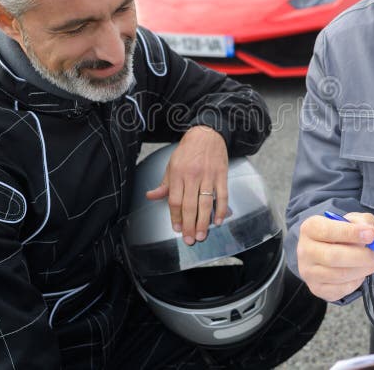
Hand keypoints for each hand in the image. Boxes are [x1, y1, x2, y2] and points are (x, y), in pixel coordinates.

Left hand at [145, 126, 227, 244]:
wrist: (207, 134)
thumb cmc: (188, 151)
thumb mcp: (171, 165)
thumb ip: (164, 184)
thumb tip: (151, 196)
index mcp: (178, 174)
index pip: (175, 200)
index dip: (175, 217)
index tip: (178, 229)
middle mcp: (193, 175)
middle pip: (190, 205)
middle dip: (190, 225)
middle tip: (190, 240)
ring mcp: (209, 175)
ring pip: (206, 202)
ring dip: (204, 221)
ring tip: (202, 235)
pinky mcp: (222, 175)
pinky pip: (222, 195)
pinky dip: (221, 209)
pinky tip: (219, 220)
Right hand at [296, 212, 373, 301]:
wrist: (326, 249)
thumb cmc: (340, 233)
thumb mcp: (351, 220)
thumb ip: (363, 223)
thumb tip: (373, 235)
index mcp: (310, 229)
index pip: (328, 231)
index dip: (351, 233)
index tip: (371, 235)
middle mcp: (305, 251)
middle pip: (333, 257)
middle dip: (361, 256)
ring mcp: (309, 272)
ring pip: (339, 275)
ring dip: (363, 269)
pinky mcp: (317, 289)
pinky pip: (340, 289)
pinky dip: (356, 282)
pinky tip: (361, 272)